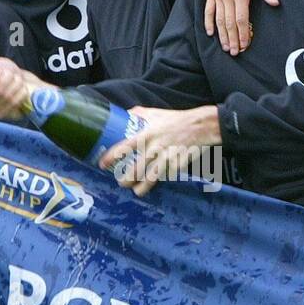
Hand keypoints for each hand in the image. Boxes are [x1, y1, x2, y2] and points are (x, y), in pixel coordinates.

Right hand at [0, 53, 48, 120]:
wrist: (21, 82)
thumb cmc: (6, 73)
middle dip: (8, 78)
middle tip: (11, 74)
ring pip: (8, 96)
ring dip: (16, 84)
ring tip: (17, 80)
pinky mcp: (5, 115)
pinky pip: (15, 103)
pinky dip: (21, 93)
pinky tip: (21, 89)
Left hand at [99, 105, 220, 196]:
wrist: (201, 126)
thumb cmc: (177, 119)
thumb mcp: (156, 113)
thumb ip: (139, 113)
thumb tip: (126, 113)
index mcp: (146, 135)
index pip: (123, 148)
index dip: (111, 158)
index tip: (102, 165)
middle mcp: (154, 148)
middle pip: (135, 169)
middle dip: (126, 180)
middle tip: (121, 182)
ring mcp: (166, 158)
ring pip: (150, 178)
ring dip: (141, 188)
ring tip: (136, 191)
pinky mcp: (177, 166)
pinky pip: (166, 177)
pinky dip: (160, 182)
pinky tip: (156, 184)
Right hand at [204, 0, 277, 55]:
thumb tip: (276, 4)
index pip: (241, 19)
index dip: (243, 34)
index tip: (245, 45)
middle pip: (229, 23)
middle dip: (232, 39)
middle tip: (235, 52)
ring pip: (218, 19)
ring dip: (222, 34)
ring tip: (225, 47)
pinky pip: (208, 10)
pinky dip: (208, 22)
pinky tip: (210, 33)